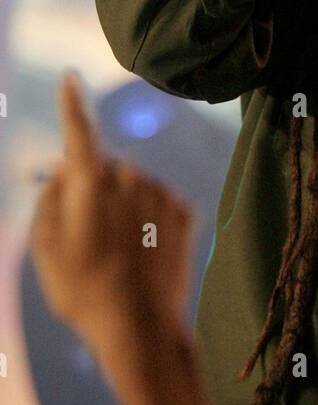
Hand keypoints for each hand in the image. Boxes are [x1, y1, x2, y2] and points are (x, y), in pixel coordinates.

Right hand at [29, 73, 196, 350]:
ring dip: (125, 207)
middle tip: (89, 236)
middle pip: (105, 169)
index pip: (78, 133)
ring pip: (134, 187)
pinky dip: (149, 220)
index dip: (71, 105)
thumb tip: (61, 173)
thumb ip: (49, 202)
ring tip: (118, 253)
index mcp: (91, 184)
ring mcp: (161, 193)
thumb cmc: (83, 291)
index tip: (69, 78)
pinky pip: (158, 203)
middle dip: (95, 189)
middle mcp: (129, 178)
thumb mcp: (46, 250)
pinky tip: (143, 253)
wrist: (141, 326)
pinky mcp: (185, 211)